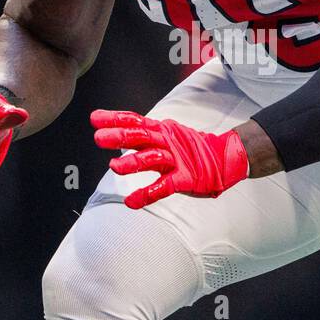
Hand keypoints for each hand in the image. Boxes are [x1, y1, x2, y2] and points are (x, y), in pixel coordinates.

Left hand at [91, 109, 248, 209]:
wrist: (224, 158)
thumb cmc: (191, 149)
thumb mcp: (166, 135)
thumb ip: (143, 134)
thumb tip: (115, 130)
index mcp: (161, 130)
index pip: (135, 120)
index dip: (115, 118)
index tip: (95, 118)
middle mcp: (167, 141)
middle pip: (140, 136)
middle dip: (119, 136)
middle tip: (99, 138)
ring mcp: (177, 159)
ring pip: (152, 159)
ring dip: (133, 162)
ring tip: (114, 167)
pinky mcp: (186, 178)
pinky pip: (164, 186)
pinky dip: (148, 194)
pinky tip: (132, 201)